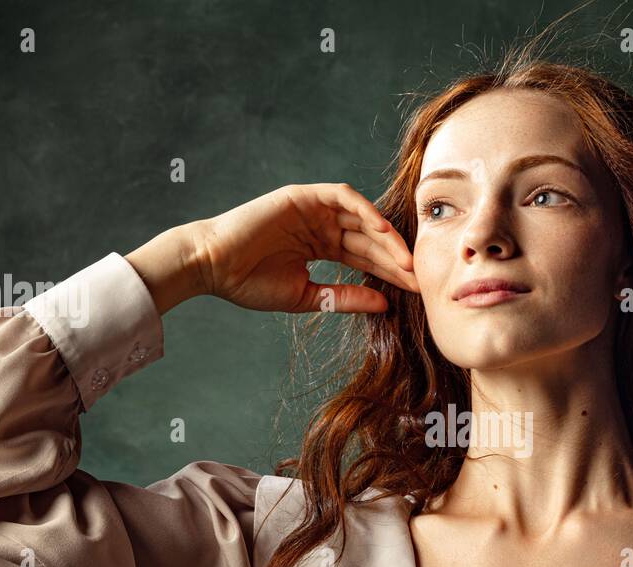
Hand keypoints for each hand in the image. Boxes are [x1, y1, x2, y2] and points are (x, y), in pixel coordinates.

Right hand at [194, 182, 418, 313]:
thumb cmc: (251, 283)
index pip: (365, 258)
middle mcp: (321, 225)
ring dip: (386, 236)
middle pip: (369, 238)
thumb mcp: (308, 296)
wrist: (213, 266)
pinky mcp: (303, 195)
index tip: (413, 290)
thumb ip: (345, 298)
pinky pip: (342, 197)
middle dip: (395, 258)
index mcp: (322, 247)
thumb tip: (385, 306)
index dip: (389, 273)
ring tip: (405, 259)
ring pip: (361, 217)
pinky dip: (364, 210)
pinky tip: (383, 229)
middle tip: (419, 276)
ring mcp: (313, 209)